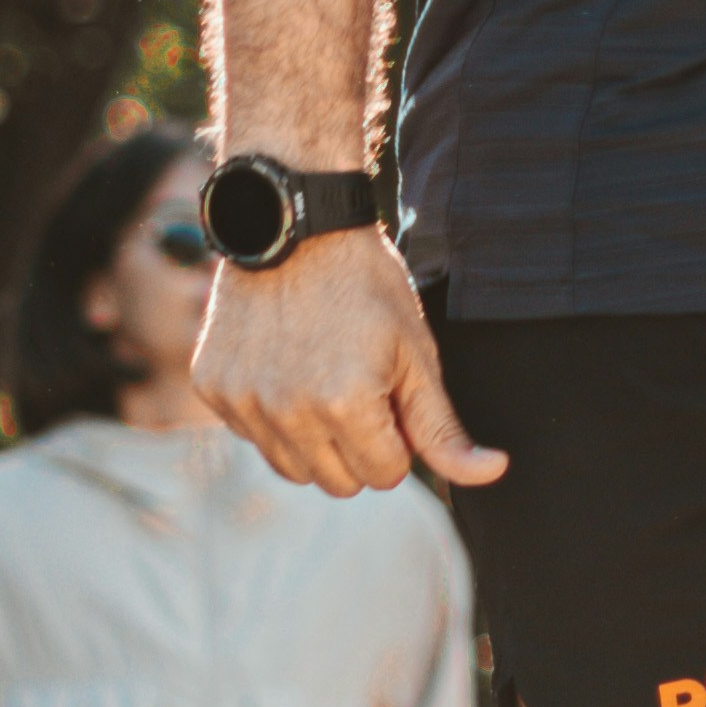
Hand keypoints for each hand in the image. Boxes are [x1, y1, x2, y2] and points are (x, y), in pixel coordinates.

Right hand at [191, 230, 499, 500]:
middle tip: (359, 384)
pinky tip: (285, 364)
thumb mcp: (416, 353)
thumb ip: (444, 427)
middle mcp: (286, 412)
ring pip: (293, 469)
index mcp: (345, 404)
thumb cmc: (365, 284)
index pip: (385, 475)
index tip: (389, 391)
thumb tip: (493, 472)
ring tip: (323, 376)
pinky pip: (253, 436)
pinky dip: (273, 415)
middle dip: (358, 447)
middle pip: (338, 483)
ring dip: (315, 440)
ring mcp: (242, 402)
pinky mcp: (213, 388)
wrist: (295, 223)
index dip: (397, 436)